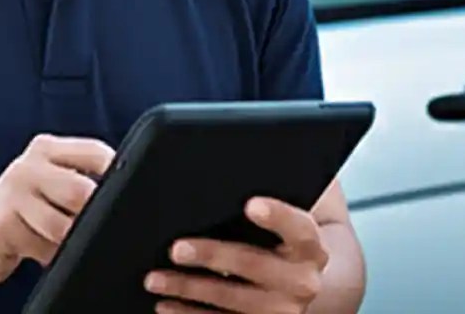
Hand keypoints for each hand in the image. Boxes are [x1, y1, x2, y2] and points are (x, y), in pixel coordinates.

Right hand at [0, 133, 113, 286]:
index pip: (96, 153)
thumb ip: (79, 179)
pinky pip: (44, 248)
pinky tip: (37, 250)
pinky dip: (49, 256)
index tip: (122, 193)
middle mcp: (27, 166)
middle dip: (90, 215)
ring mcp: (12, 196)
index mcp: (45, 149)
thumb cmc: (18, 212)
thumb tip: (126, 191)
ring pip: (64, 226)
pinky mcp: (2, 227)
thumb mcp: (47, 184)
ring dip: (68, 241)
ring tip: (57, 239)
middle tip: (86, 226)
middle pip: (81, 191)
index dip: (115, 175)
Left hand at [144, 196, 328, 313]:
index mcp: (309, 245)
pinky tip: (166, 304)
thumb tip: (226, 166)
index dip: (277, 215)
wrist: (300, 280)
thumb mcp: (286, 213)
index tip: (251, 204)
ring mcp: (281, 309)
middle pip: (255, 265)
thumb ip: (270, 190)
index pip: (298, 227)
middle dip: (212, 256)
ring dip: (189, 289)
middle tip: (176, 248)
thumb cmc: (281, 237)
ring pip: (231, 300)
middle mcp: (302, 281)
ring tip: (154, 278)